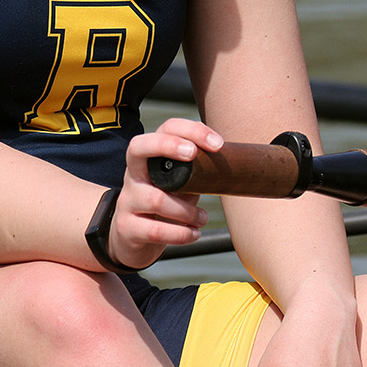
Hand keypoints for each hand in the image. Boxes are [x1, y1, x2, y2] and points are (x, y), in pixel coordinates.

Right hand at [106, 117, 217, 269]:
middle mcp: (134, 173)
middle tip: (193, 155)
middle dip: (168, 145)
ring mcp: (127, 199)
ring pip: (156, 198)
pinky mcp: (127, 227)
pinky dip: (180, 234)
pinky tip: (193, 233)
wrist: (133, 237)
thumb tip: (240, 165)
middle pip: (138, 146)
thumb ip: (198, 172)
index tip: (216, 144)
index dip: (190, 130)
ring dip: (187, 211)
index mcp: (149, 157)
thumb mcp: (181, 184)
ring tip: (202, 218)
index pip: (165, 129)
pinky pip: (155, 230)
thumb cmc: (166, 203)